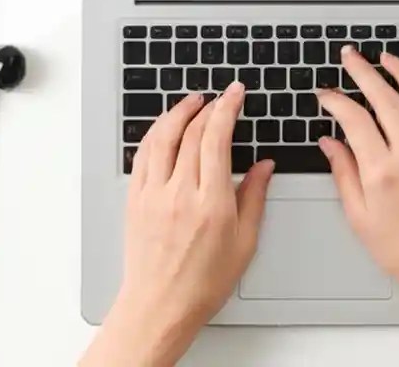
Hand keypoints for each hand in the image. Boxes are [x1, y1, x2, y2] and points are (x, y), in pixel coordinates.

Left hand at [81, 83, 274, 366]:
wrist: (160, 305)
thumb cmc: (204, 282)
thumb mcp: (244, 242)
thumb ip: (254, 197)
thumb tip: (264, 166)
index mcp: (211, 202)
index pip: (217, 138)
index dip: (227, 108)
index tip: (235, 93)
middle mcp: (179, 192)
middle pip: (191, 132)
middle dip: (208, 106)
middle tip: (220, 97)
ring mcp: (153, 194)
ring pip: (162, 137)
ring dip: (178, 112)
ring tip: (192, 102)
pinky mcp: (135, 199)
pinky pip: (143, 155)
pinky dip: (155, 134)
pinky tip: (165, 128)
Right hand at [316, 46, 398, 305]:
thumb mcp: (359, 216)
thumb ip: (343, 173)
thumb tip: (329, 141)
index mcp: (382, 172)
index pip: (354, 119)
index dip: (336, 100)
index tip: (325, 94)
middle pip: (386, 98)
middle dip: (363, 71)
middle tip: (350, 57)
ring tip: (386, 58)